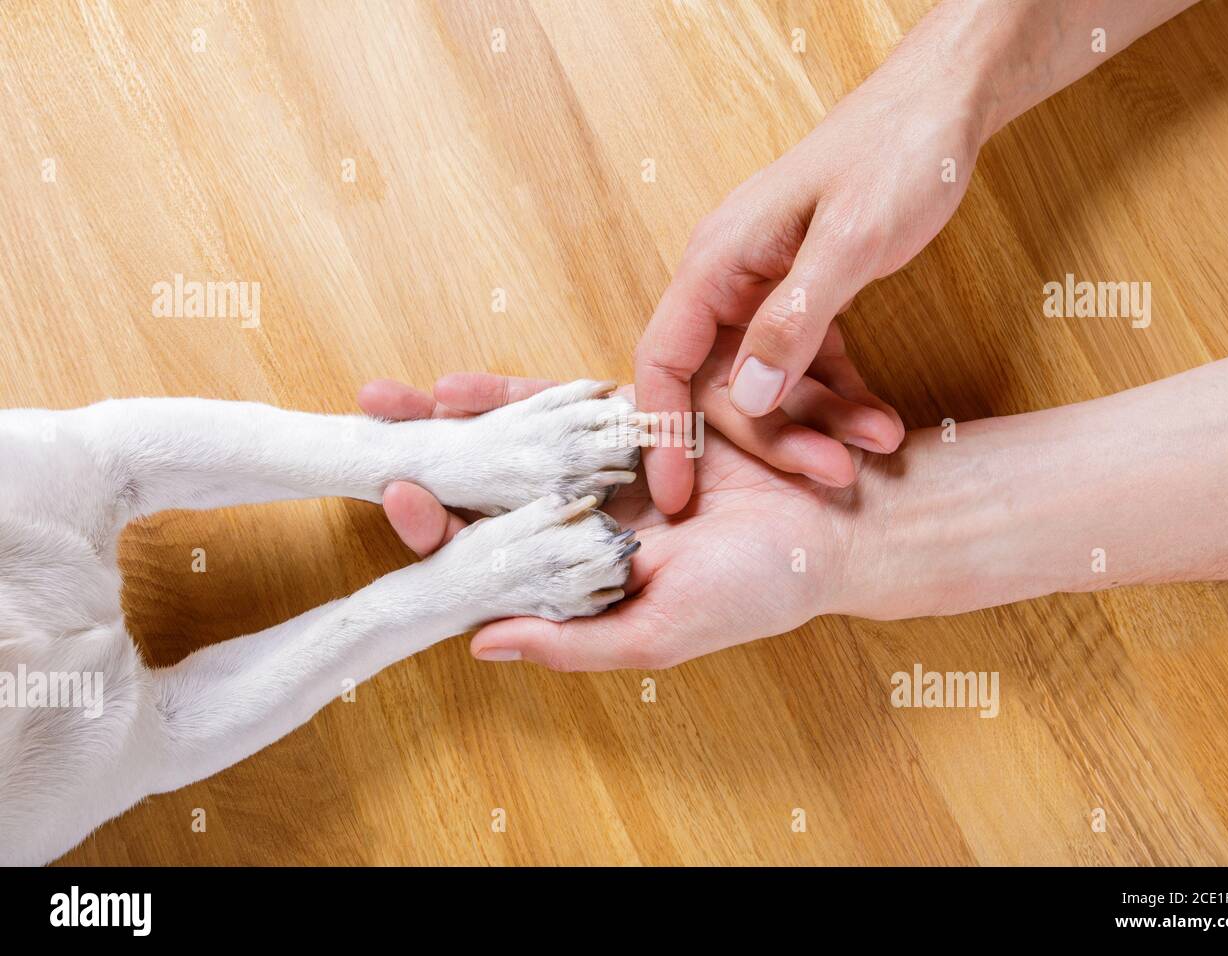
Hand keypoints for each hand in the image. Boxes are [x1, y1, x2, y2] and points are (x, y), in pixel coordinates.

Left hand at [357, 347, 881, 670]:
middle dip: (423, 462)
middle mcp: (578, 522)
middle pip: (484, 494)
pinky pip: (562, 403)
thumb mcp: (662, 633)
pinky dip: (513, 393)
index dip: (437, 531)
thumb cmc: (757, 591)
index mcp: (575, 576)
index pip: (488, 557)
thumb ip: (575, 642)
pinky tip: (461, 382)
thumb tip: (481, 643)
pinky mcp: (634, 418)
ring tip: (390, 397)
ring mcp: (601, 469)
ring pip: (511, 442)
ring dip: (451, 421)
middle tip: (367, 427)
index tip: (399, 498)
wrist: (834, 523)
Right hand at [636, 34, 984, 512]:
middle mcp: (731, 283)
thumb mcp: (849, 240)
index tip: (675, 497)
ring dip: (819, 423)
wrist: (942, 111)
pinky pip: (809, 369)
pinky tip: (878, 421)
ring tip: (880, 443)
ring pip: (772, 386)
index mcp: (717, 262)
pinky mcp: (806, 302)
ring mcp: (767, 294)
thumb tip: (747, 398)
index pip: (663, 360)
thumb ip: (793, 321)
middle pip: (723, 388)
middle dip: (776, 437)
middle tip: (835, 473)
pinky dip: (840, 398)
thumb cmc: (895, 155)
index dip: (661, 434)